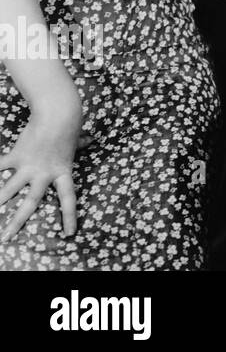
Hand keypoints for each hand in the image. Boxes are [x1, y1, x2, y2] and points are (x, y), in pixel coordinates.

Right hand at [0, 108, 80, 242]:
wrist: (58, 113)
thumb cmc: (69, 125)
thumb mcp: (77, 140)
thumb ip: (81, 145)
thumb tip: (91, 140)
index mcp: (63, 172)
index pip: (69, 199)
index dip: (70, 216)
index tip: (70, 233)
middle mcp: (45, 174)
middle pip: (32, 202)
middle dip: (18, 221)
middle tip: (7, 237)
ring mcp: (29, 166)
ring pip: (9, 190)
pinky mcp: (16, 156)